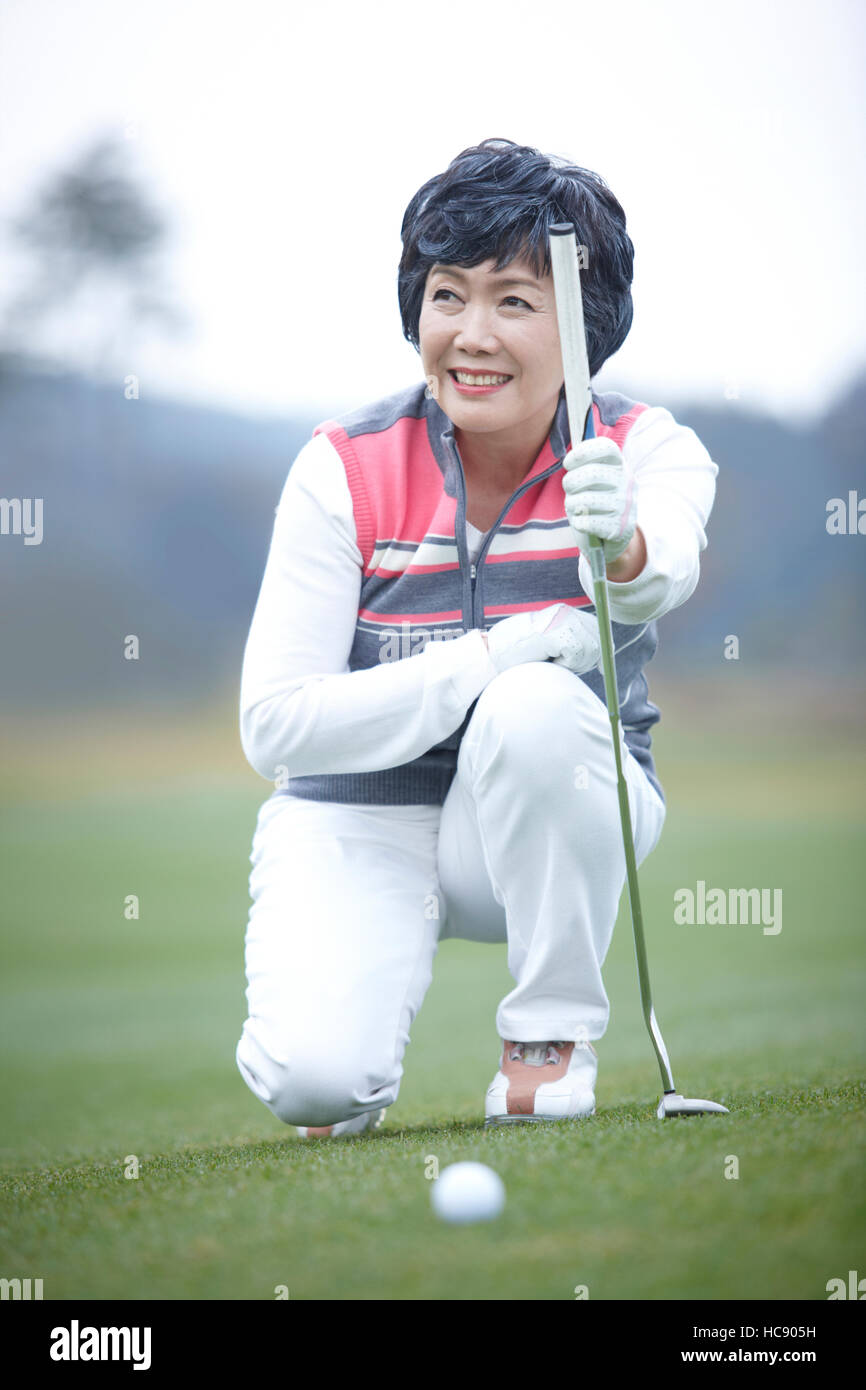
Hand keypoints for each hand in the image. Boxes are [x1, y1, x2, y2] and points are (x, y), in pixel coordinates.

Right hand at [484, 603, 600, 675]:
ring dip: (574, 664)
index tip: (602, 669)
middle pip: (599, 639)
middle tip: (565, 665)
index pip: (597, 628)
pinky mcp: (556, 631)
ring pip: (590, 649)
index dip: (603, 649)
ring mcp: (562, 620)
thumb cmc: (519, 655)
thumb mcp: (550, 646)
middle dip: (589, 660)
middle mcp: (566, 612)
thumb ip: (571, 645)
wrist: (494, 654)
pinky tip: (548, 659)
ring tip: (552, 660)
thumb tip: (602, 658)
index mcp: (565, 613)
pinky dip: (565, 664)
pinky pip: (576, 654)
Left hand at [562, 437, 636, 563]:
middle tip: (569, 488)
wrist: (616, 537)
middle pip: (591, 474)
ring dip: (572, 504)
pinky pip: (586, 522)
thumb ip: (586, 466)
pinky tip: (581, 522)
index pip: (606, 447)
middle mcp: (627, 483)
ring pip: (585, 500)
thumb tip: (571, 456)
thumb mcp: (597, 480)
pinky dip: (577, 522)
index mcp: (621, 466)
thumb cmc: (599, 502)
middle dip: (570, 481)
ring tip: (575, 506)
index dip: (582, 453)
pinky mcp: (617, 529)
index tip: (568, 463)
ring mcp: (624, 507)